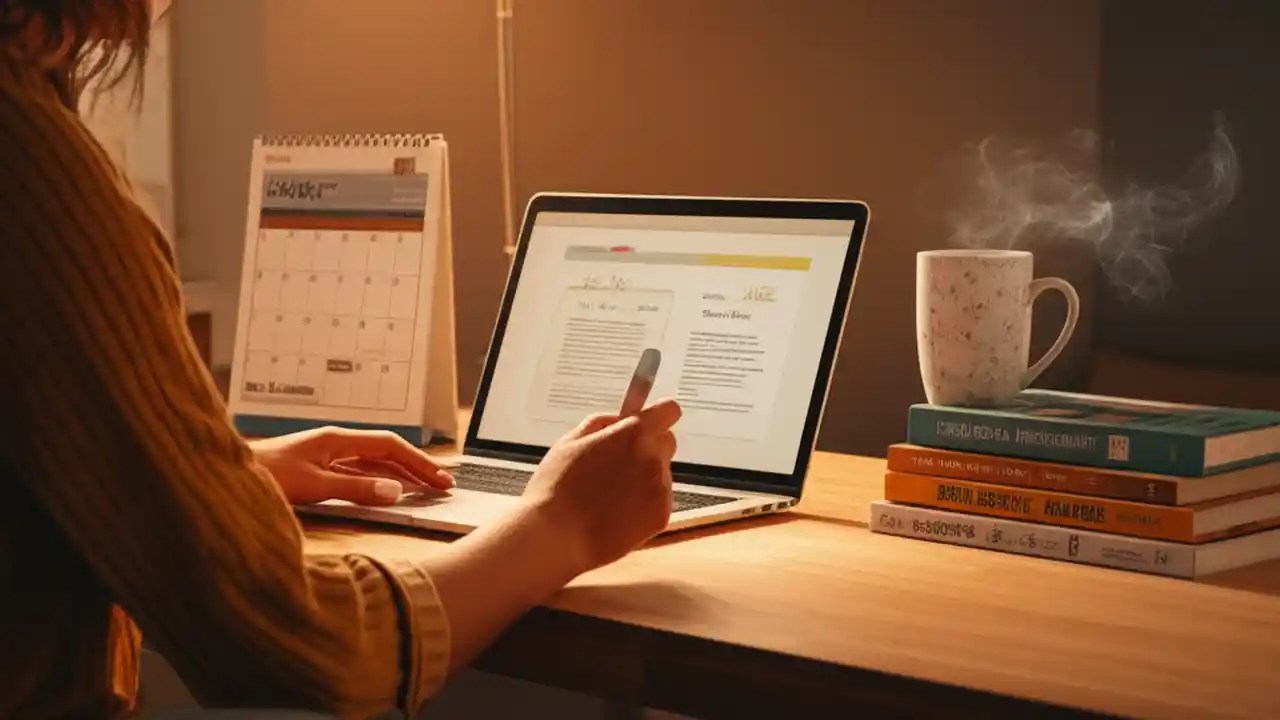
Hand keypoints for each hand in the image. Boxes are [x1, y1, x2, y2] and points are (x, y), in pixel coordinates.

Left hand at [250, 426, 454, 505]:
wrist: (224, 475)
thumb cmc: (262, 474)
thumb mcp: (313, 485)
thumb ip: (355, 489)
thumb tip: (394, 491)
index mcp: (336, 440)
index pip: (389, 446)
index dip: (418, 462)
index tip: (439, 479)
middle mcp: (334, 444)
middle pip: (386, 453)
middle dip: (417, 468)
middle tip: (443, 485)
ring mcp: (326, 457)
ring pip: (373, 464)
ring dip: (401, 476)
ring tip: (425, 489)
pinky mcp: (317, 471)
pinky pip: (358, 474)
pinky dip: (379, 483)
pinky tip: (388, 492)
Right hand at [522, 399, 680, 573]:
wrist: (556, 536)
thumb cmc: (556, 488)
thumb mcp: (571, 441)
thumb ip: (603, 422)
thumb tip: (621, 419)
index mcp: (633, 434)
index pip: (669, 410)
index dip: (657, 415)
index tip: (647, 423)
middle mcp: (653, 458)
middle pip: (666, 442)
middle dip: (649, 447)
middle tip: (619, 464)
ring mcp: (661, 489)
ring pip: (661, 473)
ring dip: (644, 478)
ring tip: (610, 495)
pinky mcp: (661, 516)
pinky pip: (659, 501)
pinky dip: (644, 504)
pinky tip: (616, 512)